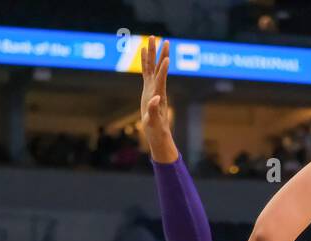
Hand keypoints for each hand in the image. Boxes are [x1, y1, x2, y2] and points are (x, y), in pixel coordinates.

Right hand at [139, 36, 176, 160]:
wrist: (157, 132)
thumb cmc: (156, 129)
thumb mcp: (154, 121)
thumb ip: (153, 110)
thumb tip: (155, 98)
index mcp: (159, 95)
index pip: (161, 79)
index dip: (164, 69)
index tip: (167, 58)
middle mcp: (157, 88)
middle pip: (157, 66)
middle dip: (157, 52)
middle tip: (156, 37)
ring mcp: (153, 87)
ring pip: (152, 66)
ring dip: (152, 53)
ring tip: (152, 38)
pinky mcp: (148, 89)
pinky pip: (146, 71)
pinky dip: (145, 61)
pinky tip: (143, 51)